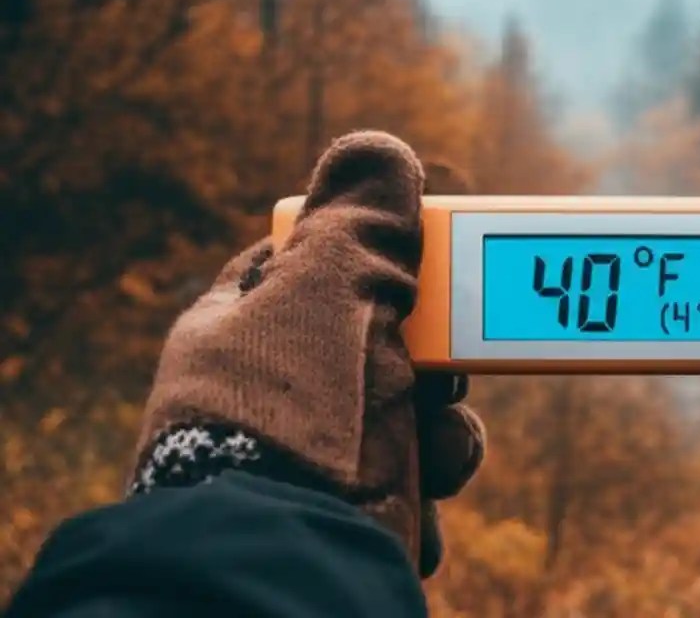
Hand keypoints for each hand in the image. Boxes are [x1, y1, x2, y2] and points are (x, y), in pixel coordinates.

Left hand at [131, 132, 484, 576]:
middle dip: (434, 354)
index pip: (316, 266)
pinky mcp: (357, 509)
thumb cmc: (291, 415)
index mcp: (243, 328)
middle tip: (449, 361)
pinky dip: (435, 481)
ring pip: (415, 411)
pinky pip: (419, 476)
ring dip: (445, 428)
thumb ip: (360, 221)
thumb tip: (379, 150)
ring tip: (435, 447)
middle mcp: (277, 392)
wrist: (285, 556)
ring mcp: (317, 455)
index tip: (427, 254)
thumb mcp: (327, 290)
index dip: (377, 253)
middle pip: (385, 340)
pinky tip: (425, 493)